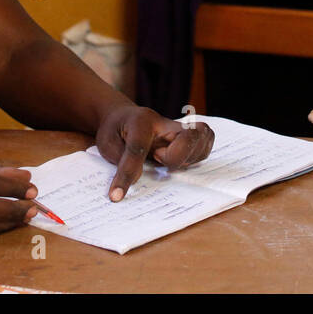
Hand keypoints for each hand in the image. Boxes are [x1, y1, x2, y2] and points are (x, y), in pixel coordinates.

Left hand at [96, 106, 214, 200]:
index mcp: (141, 122)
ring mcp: (179, 129)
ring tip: (167, 160)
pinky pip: (205, 144)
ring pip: (202, 138)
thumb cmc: (116, 130)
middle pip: (188, 135)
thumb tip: (139, 178)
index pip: (137, 148)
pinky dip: (197, 156)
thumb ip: (122, 160)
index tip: (115, 195)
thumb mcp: (107, 143)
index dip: (127, 173)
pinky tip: (180, 160)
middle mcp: (165, 123)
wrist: (125, 117)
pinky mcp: (188, 138)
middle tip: (158, 159)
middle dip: (178, 156)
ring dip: (188, 157)